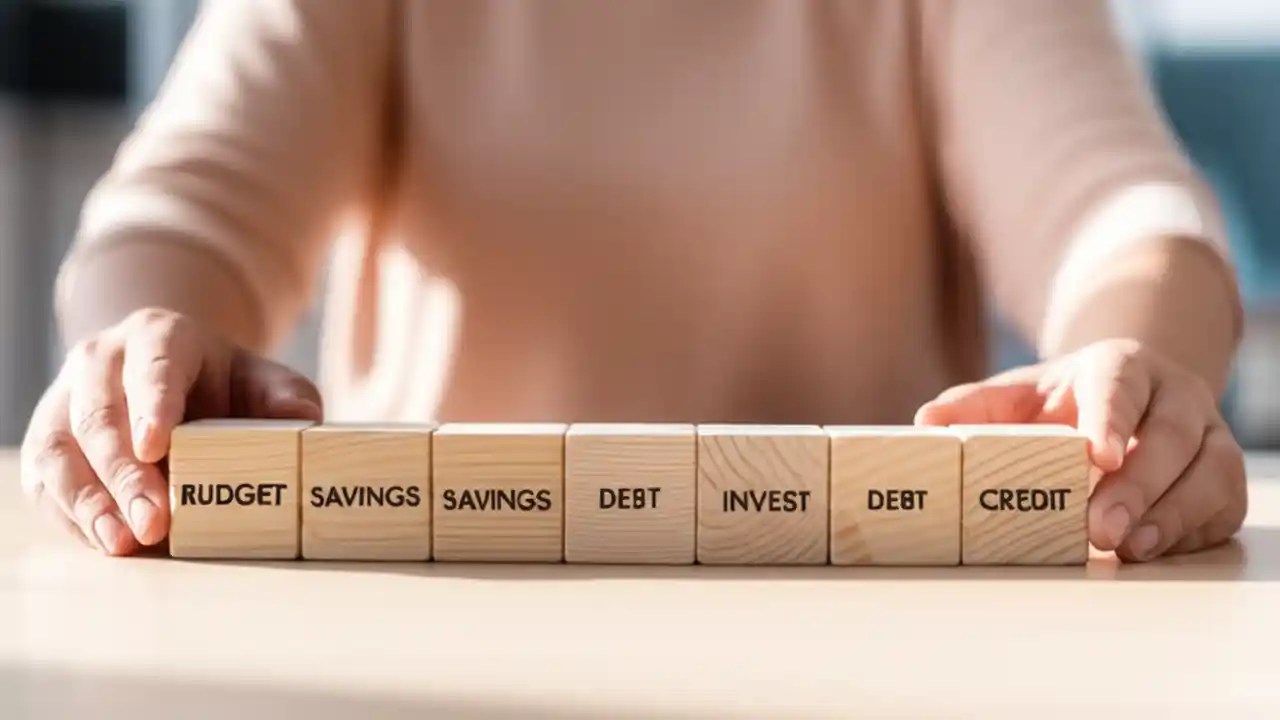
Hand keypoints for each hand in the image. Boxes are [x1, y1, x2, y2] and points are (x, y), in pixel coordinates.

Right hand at [20, 308, 321, 555]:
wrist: (169, 377)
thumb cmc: (224, 385)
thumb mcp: (263, 380)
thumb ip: (286, 396)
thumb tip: (305, 420)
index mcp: (158, 335)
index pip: (155, 365)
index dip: (153, 405)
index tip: (157, 447)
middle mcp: (101, 361)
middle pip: (102, 416)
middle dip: (126, 475)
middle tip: (154, 521)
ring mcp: (65, 399)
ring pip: (60, 449)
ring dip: (89, 501)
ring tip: (122, 542)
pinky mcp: (49, 442)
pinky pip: (46, 479)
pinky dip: (72, 514)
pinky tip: (104, 541)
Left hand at [915, 338, 1245, 561]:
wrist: (1128, 397)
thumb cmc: (1064, 402)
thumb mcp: (1020, 395)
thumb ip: (974, 407)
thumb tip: (925, 423)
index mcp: (1122, 366)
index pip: (1120, 386)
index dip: (1111, 419)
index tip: (1098, 456)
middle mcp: (1175, 394)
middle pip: (1169, 436)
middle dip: (1137, 485)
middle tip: (1100, 529)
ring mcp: (1208, 434)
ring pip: (1209, 470)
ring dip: (1171, 514)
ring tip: (1129, 549)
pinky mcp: (1223, 473)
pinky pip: (1222, 505)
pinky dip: (1191, 531)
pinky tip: (1153, 550)